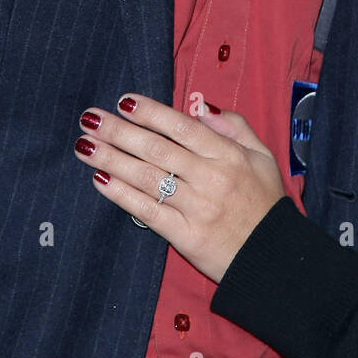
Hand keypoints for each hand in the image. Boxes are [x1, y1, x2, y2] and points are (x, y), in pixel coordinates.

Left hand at [74, 95, 284, 282]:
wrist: (273, 256)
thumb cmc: (265, 201)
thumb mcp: (262, 155)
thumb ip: (234, 126)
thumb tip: (201, 106)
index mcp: (228, 155)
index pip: (183, 127)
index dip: (151, 113)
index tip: (124, 101)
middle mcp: (210, 178)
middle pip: (157, 149)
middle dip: (120, 131)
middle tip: (90, 118)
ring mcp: (196, 208)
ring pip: (147, 178)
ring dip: (112, 159)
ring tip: (84, 145)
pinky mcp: (185, 236)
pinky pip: (147, 211)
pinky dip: (121, 194)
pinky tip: (99, 179)